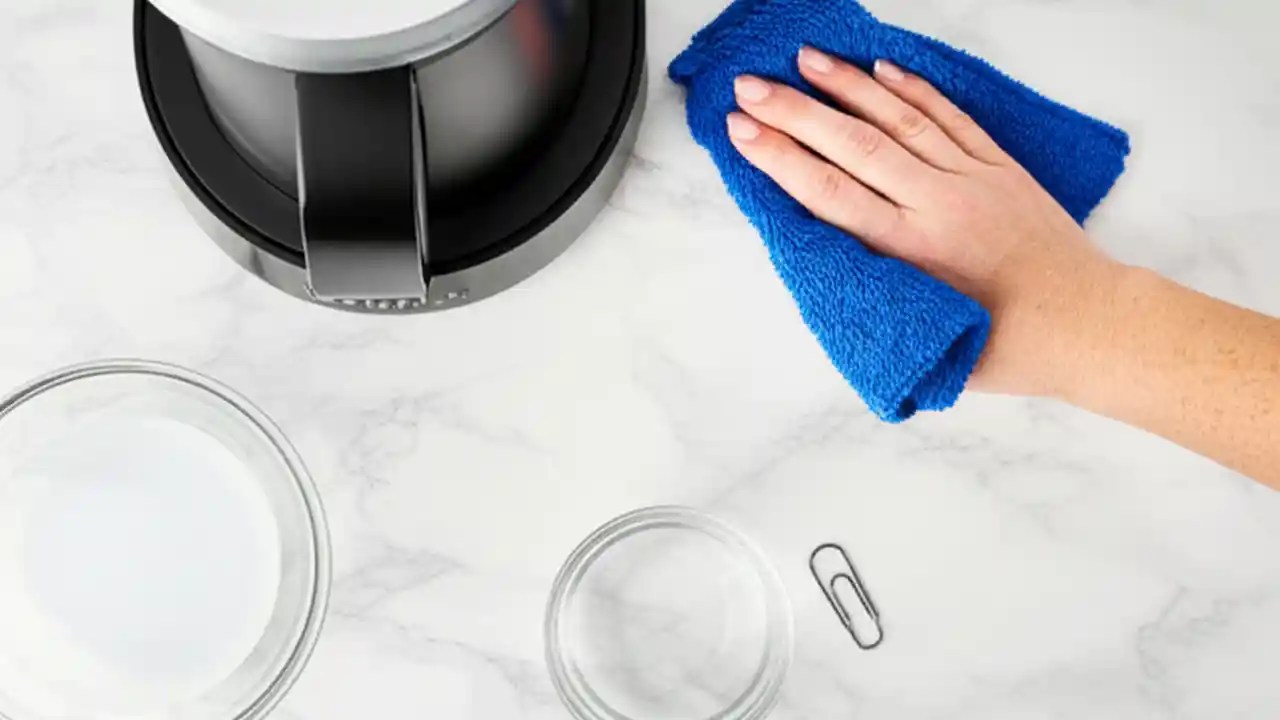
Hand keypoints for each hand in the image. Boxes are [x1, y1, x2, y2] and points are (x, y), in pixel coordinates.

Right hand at [726, 48, 1124, 397]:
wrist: (1091, 325)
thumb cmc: (1010, 348)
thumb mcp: (928, 342)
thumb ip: (877, 302)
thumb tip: (831, 274)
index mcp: (912, 252)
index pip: (830, 194)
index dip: (781, 159)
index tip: (742, 132)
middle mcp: (937, 205)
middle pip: (853, 146)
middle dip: (796, 112)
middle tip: (750, 86)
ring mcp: (972, 180)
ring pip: (899, 120)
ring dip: (848, 87)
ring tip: (806, 60)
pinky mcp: (1001, 169)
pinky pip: (951, 118)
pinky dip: (915, 92)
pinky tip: (883, 69)